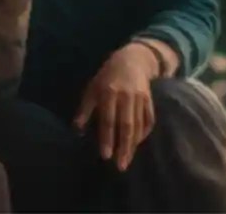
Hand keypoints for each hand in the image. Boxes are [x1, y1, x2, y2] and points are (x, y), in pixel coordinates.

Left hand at [74, 43, 161, 170]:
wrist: (132, 60)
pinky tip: (137, 144)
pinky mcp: (149, 100)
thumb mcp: (92, 89)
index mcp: (109, 93)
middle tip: (120, 166)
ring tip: (127, 160)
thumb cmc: (107, 77)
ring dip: (133, 144)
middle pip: (126, 125)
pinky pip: (149, 119)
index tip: (105, 156)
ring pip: (138, 125)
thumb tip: (76, 130)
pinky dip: (144, 133)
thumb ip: (85, 109)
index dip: (107, 138)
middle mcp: (126, 96)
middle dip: (123, 147)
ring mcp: (140, 98)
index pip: (108, 120)